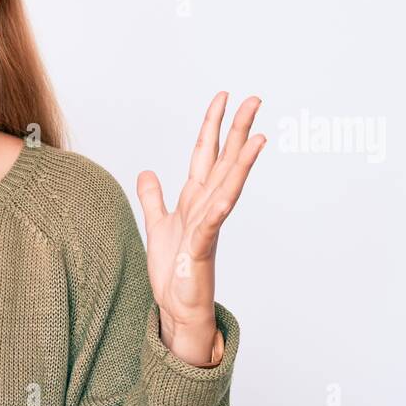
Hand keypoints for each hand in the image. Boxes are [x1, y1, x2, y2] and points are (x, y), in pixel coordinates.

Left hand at [135, 92, 264, 364]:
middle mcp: (205, 207)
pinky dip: (220, 205)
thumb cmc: (174, 271)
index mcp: (194, 199)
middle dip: (237, 130)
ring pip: (226, 187)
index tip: (222, 97)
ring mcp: (207, 226)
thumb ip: (153, 198)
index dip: (212, 125)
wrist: (177, 307)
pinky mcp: (201, 248)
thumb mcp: (156, 226)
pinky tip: (229, 189)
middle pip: (223, 161)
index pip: (205, 154)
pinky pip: (212, 222)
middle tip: (254, 99)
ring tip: (258, 137)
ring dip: (241, 162)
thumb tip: (146, 172)